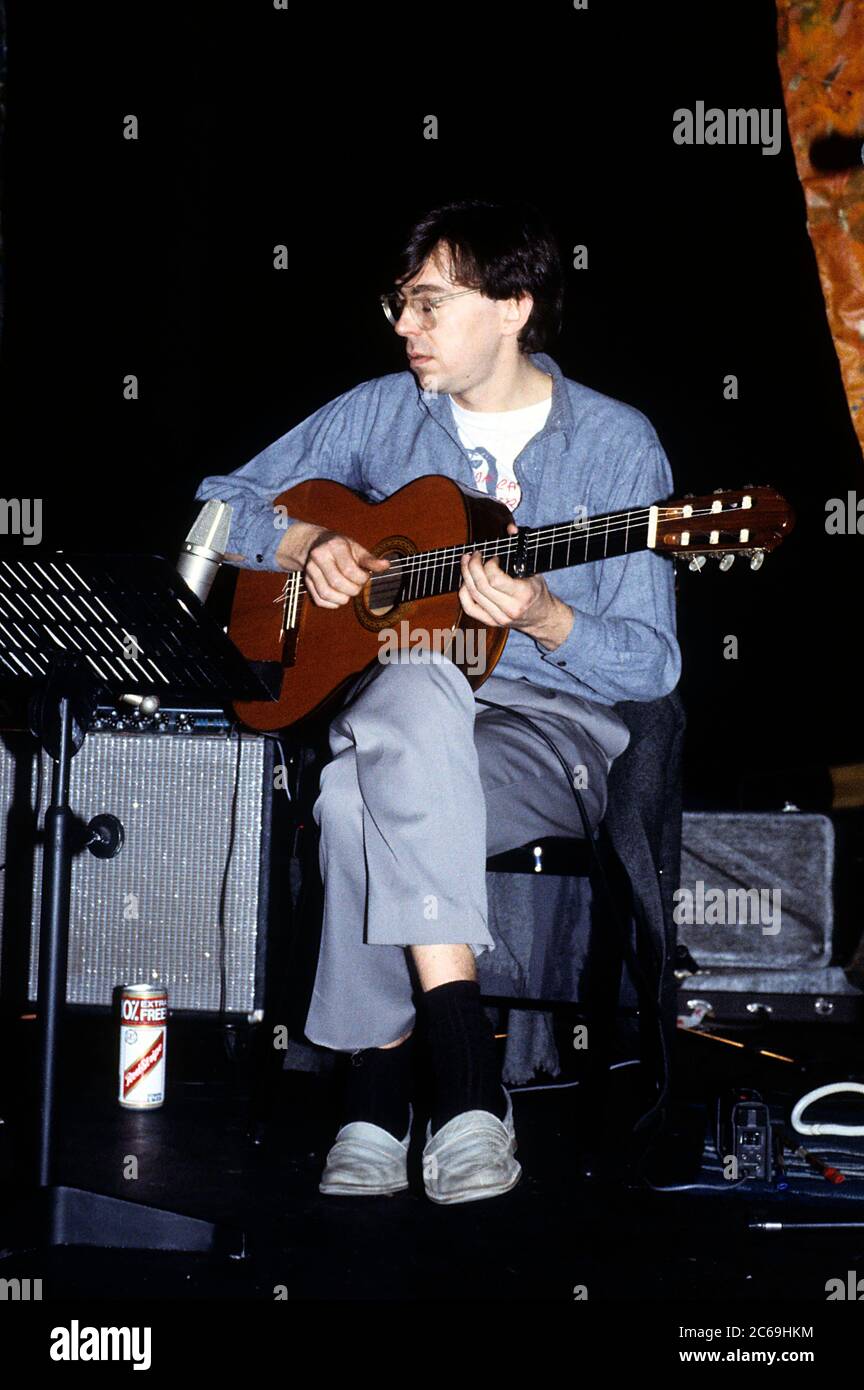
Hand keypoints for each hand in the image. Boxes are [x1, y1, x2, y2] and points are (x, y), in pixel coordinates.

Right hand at [304, 531, 389, 607]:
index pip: (349, 570)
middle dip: (352, 590)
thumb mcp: (356, 549)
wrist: (316, 544)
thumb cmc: (341, 547)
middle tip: (358, 586)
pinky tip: (339, 598)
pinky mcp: (306, 580)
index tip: (365, 577)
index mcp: (334, 546)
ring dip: (342, 599)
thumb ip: (370, 560)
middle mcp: (319, 556)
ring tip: (349, 592)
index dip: (361, 579)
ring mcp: (310, 569)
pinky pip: (318, 600)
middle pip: (337, 583)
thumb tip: (386, 565)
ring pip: (326, 593)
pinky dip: (331, 604)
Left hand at [458, 521, 556, 635]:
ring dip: (466, 575)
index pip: (495, 579)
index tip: (493, 557)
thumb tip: (510, 528)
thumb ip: (520, 547)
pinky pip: (470, 608)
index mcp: (523, 594)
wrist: (542, 617)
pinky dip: (463, 593)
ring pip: (473, 595)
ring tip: (466, 562)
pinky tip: (465, 581)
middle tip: (473, 554)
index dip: (489, 565)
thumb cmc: (537, 591)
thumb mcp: (534, 568)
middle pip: (481, 586)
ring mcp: (499, 617)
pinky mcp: (491, 622)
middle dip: (472, 566)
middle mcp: (510, 608)